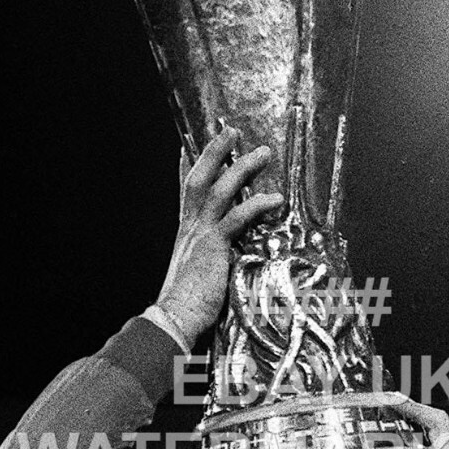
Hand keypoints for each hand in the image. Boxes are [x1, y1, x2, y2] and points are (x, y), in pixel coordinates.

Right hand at [156, 128, 283, 346]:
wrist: (174, 318)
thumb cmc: (186, 306)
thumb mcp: (196, 276)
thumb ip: (210, 263)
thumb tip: (221, 265)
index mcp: (185, 234)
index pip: (185, 192)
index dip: (186, 166)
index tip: (188, 146)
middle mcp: (189, 228)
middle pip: (198, 178)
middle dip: (214, 152)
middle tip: (231, 130)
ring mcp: (200, 234)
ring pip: (218, 189)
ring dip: (241, 167)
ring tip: (262, 152)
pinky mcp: (213, 245)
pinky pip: (237, 217)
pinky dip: (257, 206)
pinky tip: (275, 200)